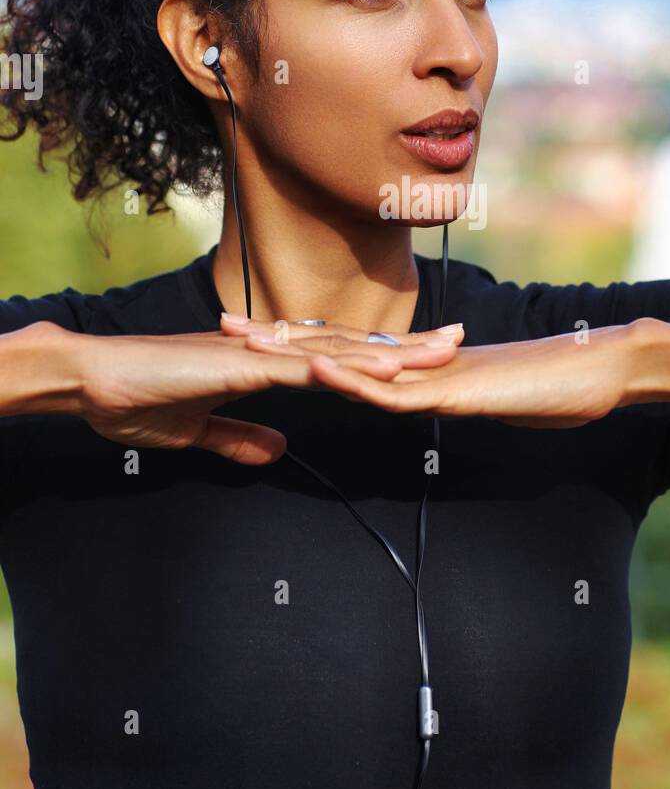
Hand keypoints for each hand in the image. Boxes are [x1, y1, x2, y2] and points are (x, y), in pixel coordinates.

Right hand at [60, 319, 459, 463]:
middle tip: (459, 340)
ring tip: (441, 354)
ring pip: (337, 353)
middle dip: (407, 348)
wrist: (91, 380)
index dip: (378, 359)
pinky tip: (375, 374)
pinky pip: (300, 369)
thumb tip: (279, 448)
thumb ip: (240, 436)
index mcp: (262, 363)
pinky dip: (340, 371)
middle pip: (351, 348)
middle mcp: (268, 351)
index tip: (422, 360)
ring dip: (390, 355)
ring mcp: (256, 354)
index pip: (334, 359)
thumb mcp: (198, 429)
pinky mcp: (238, 366)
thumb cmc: (136, 399)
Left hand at [243, 321, 648, 427]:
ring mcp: (437, 375)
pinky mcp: (458, 393)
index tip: (253, 338)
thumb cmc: (559, 387)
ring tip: (246, 342)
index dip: (299, 345)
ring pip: (356, 364)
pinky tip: (318, 375)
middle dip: (276, 338)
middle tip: (220, 323)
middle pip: (337, 349)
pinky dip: (356, 382)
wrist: (605, 369)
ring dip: (299, 354)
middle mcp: (421, 364)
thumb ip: (461, 399)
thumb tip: (440, 403)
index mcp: (423, 369)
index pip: (349, 355)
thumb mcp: (495, 400)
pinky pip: (398, 391)